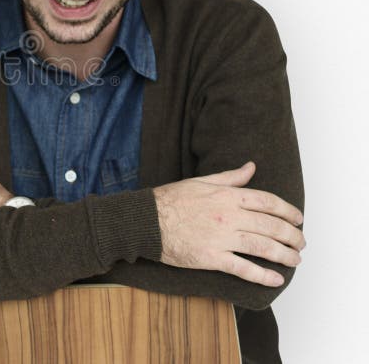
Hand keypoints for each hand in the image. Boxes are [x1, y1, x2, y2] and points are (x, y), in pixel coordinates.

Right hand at [153, 161, 305, 286]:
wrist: (146, 221)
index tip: (298, 219)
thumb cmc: (170, 200)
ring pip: (263, 247)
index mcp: (227, 196)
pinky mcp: (211, 258)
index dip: (288, 211)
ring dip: (284, 255)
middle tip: (300, 243)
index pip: (268, 202)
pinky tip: (275, 280)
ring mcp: (221, 238)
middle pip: (271, 226)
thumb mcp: (201, 182)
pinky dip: (262, 276)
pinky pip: (243, 268)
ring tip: (295, 260)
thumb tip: (251, 167)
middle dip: (292, 236)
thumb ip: (230, 177)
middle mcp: (229, 216)